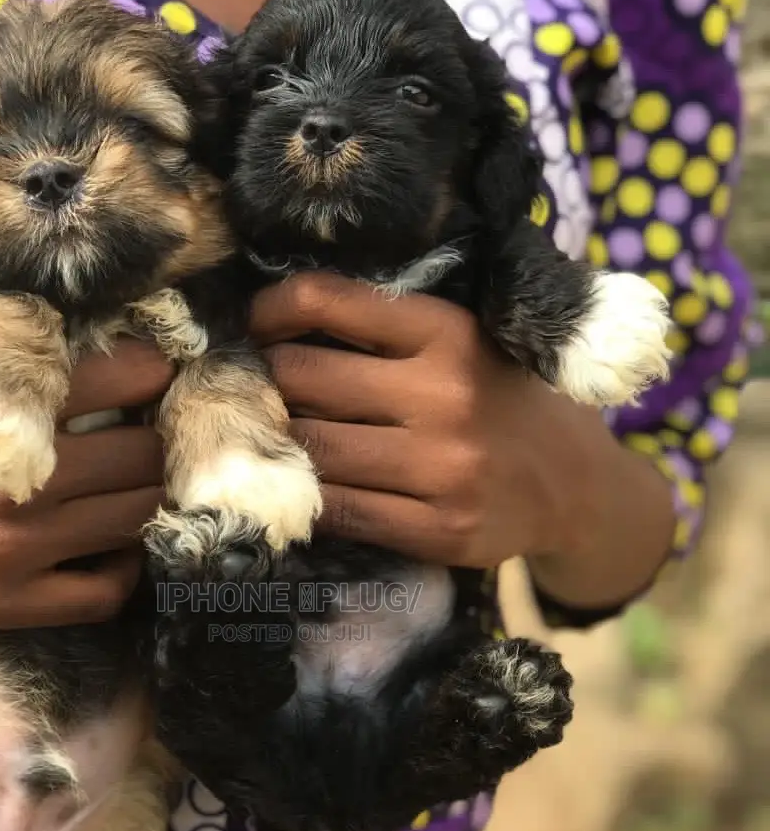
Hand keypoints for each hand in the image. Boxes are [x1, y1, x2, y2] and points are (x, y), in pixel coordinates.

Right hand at [0, 286, 172, 628]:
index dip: (153, 368)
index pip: (131, 376)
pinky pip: (100, 594)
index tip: (152, 367)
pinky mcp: (0, 601)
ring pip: (134, 519)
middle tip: (149, 425)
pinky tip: (111, 540)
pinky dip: (120, 566)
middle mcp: (22, 480)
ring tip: (133, 475)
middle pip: (144, 454)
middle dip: (155, 432)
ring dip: (144, 492)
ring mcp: (15, 548)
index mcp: (4, 402)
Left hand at [250, 273, 672, 594]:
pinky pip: (338, 509)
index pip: (323, 300)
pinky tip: (304, 481)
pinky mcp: (440, 529)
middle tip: (255, 386)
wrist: (575, 485)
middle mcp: (443, 395)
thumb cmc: (497, 399)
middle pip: (301, 376)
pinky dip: (308, 494)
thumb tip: (276, 321)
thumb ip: (383, 328)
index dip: (268, 310)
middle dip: (265, 380)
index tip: (256, 325)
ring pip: (311, 447)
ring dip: (278, 440)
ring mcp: (443, 468)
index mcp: (445, 331)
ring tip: (271, 433)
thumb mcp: (460, 339)